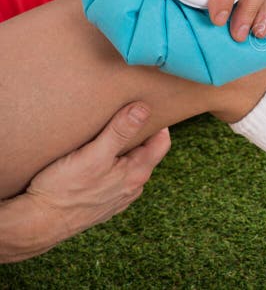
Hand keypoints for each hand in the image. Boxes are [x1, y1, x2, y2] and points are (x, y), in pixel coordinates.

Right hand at [24, 103, 169, 243]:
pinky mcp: (101, 203)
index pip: (162, 142)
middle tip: (127, 114)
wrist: (37, 224)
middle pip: (147, 153)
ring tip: (109, 134)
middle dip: (140, 134)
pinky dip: (111, 165)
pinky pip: (114, 178)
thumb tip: (143, 109)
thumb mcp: (94, 155)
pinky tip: (95, 159)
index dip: (158, 123)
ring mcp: (118, 197)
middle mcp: (133, 187)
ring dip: (124, 150)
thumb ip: (120, 131)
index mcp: (137, 173)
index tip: (149, 106)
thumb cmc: (64, 189)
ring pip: (129, 166)